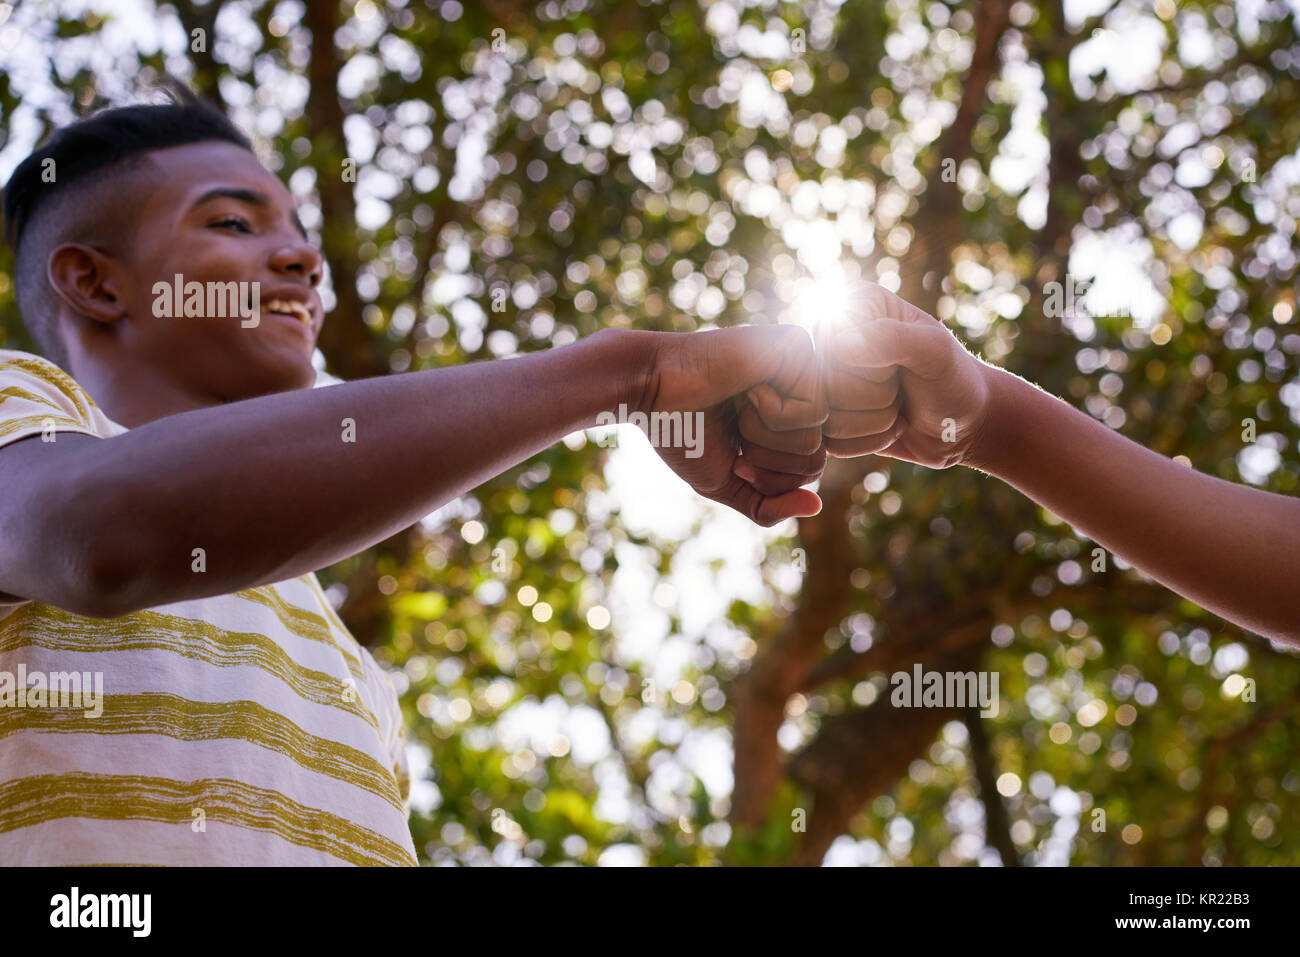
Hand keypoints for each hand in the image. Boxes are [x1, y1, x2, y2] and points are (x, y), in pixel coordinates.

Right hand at [627, 325, 827, 525]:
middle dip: (768, 463)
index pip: (811, 470)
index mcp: (789, 417)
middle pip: (817, 459)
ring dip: (764, 437)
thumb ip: (768, 505)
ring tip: (737, 406)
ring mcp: (804, 367)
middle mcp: (801, 391)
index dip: (769, 480)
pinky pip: (812, 410)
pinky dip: (771, 413)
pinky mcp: (800, 348)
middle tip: (735, 434)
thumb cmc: (683, 432)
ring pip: (815, 438)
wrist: (651, 390)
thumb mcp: (727, 482)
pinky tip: (746, 388)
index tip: (735, 459)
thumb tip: (816, 507)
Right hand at [824, 283, 991, 468]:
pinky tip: (890, 426)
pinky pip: (831, 442)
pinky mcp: (829, 417)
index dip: (872, 368)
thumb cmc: (953, 380)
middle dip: (876, 398)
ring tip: (898, 407)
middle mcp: (833, 337)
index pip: (833, 346)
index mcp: (855, 304)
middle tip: (901, 389)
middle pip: (827, 386)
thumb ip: (892, 339)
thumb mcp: (933, 352)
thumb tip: (838, 345)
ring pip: (827, 418)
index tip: (901, 364)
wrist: (965, 423)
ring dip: (874, 422)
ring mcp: (826, 379)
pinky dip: (869, 441)